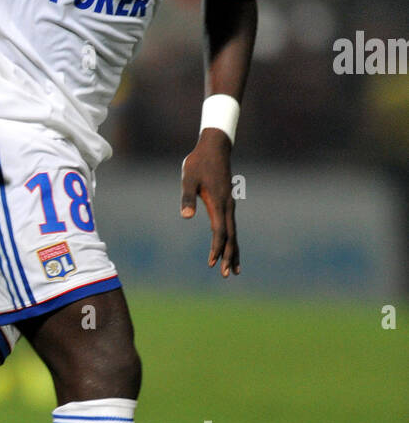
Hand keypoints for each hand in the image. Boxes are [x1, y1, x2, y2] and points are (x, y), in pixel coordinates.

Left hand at [180, 129, 238, 276]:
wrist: (215, 147)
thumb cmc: (198, 162)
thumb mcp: (188, 178)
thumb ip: (187, 196)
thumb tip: (186, 216)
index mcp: (218, 203)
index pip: (219, 232)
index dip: (217, 248)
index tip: (213, 263)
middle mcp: (227, 206)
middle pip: (231, 236)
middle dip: (229, 256)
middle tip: (228, 275)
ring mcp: (229, 205)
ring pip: (234, 233)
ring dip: (234, 251)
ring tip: (235, 270)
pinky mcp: (228, 203)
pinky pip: (232, 226)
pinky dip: (232, 240)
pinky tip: (230, 248)